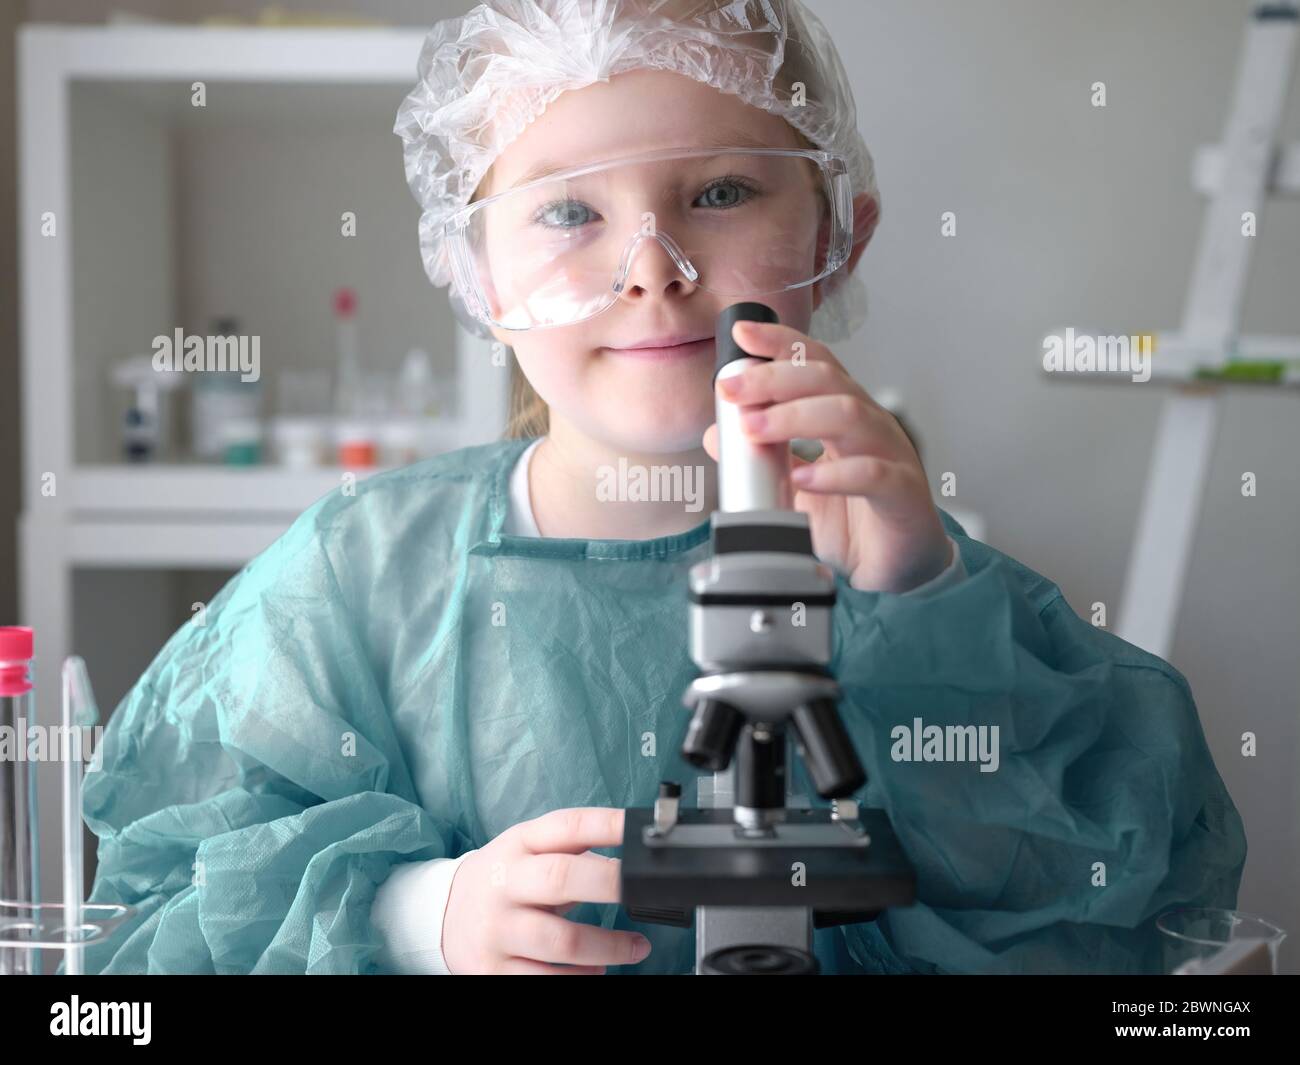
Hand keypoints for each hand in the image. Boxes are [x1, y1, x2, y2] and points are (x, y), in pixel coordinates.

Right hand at [441, 807, 651, 974]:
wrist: (443, 915)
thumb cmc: (504, 879)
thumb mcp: (528, 850)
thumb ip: (574, 848)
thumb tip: (631, 859)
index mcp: (518, 845)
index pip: (567, 826)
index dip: (608, 826)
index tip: (641, 832)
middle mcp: (504, 884)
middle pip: (562, 878)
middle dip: (610, 884)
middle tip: (644, 891)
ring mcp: (497, 930)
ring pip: (561, 942)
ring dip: (608, 947)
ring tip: (637, 947)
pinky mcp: (492, 971)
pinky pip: (546, 981)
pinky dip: (581, 978)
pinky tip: (598, 971)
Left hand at [704, 320, 952, 593]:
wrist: (898, 569)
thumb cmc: (854, 521)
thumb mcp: (796, 488)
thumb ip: (761, 460)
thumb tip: (715, 435)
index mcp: (846, 414)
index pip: (815, 363)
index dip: (781, 343)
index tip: (741, 334)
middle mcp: (871, 424)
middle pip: (827, 380)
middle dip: (773, 378)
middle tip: (730, 389)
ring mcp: (892, 454)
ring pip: (849, 414)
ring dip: (795, 417)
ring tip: (754, 429)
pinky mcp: (903, 492)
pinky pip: (872, 474)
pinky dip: (833, 474)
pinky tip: (803, 479)